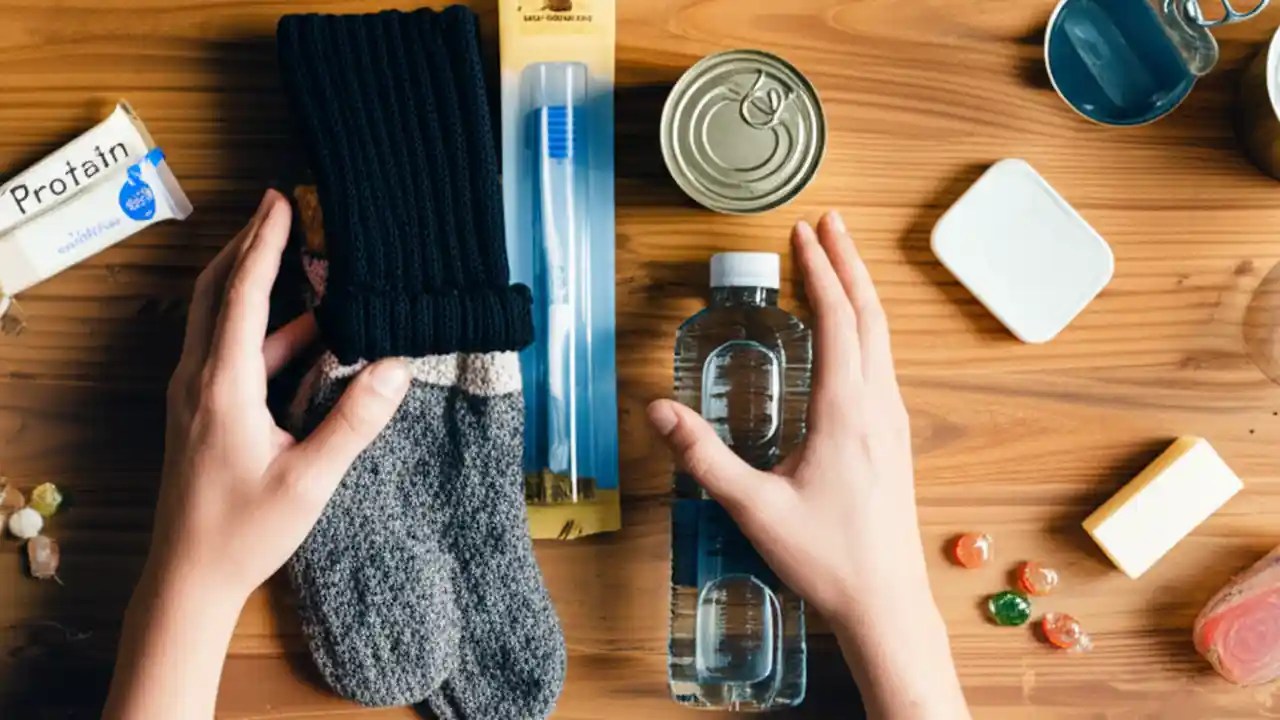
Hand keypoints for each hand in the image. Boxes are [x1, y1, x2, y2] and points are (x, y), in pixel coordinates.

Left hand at [151, 189, 410, 604]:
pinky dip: (263, 327)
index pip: (240, 295)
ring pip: (220, 318)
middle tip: (284, 210)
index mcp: (221, 385)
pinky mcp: (203, 410)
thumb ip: (354, 422)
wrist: (188, 577)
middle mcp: (200, 379)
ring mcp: (197, 394)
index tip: (280, 201)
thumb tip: (396, 368)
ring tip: (308, 264)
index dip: (263, 244)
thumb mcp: (310, 480)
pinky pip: (230, 349)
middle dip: (249, 246)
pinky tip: (309, 333)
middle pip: (216, 291)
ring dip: (258, 285)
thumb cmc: (245, 531)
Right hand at [648, 211, 925, 620]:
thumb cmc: (826, 559)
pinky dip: (867, 327)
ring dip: (860, 292)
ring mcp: (893, 422)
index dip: (819, 271)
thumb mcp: (754, 508)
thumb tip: (655, 411)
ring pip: (883, 337)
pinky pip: (884, 362)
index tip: (803, 232)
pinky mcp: (895, 439)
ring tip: (839, 261)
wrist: (886, 603)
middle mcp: (878, 407)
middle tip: (827, 222)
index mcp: (847, 412)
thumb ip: (703, 457)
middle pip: (869, 315)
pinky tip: (852, 333)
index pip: (837, 321)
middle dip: (846, 263)